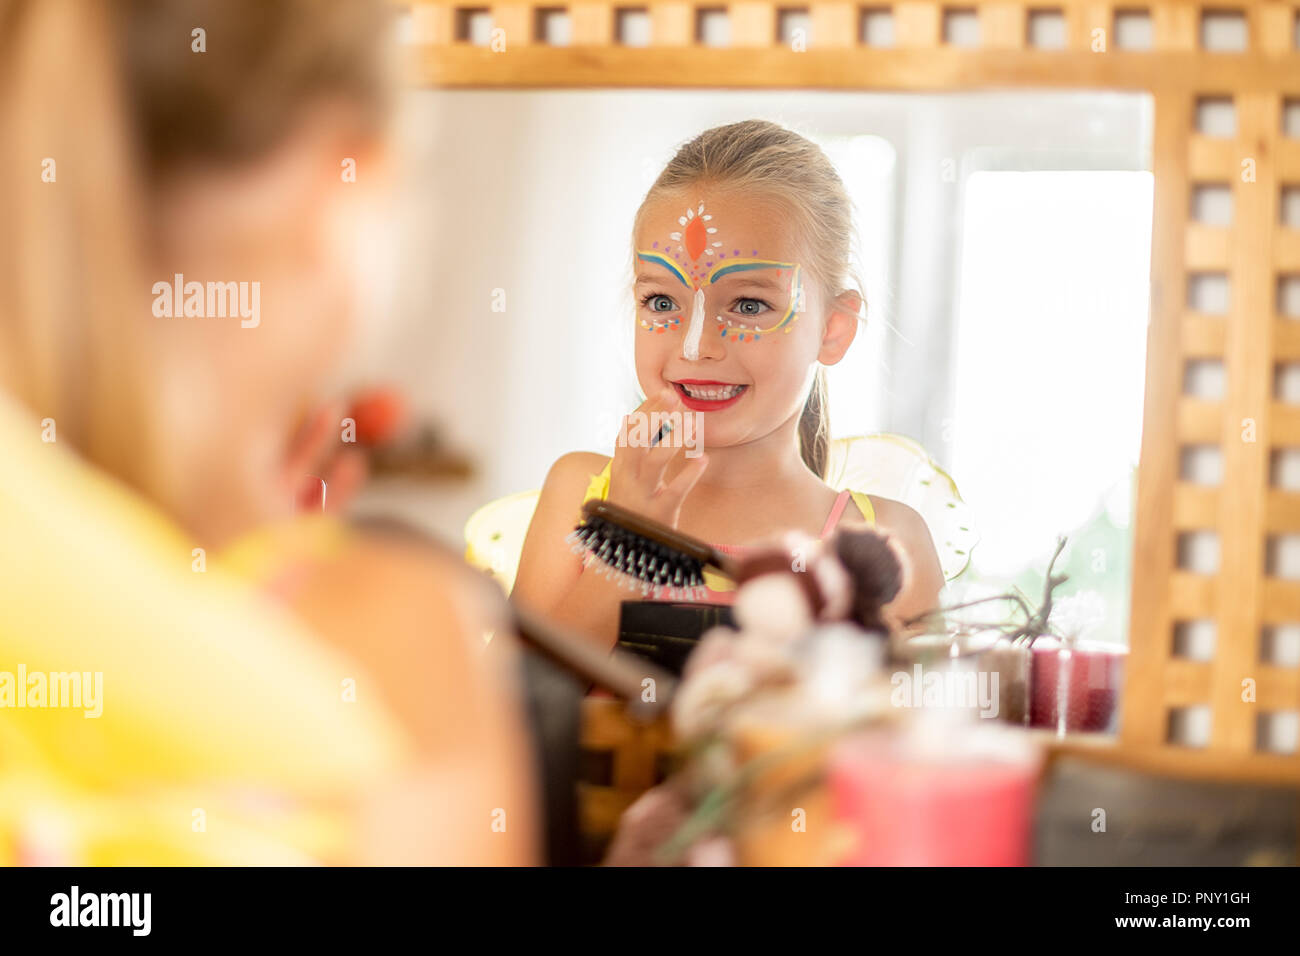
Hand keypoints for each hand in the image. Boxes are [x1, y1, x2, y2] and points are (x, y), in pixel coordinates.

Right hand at [606, 388, 708, 527]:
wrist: (626, 552)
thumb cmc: (634, 508)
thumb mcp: (631, 479)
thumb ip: (640, 453)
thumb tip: (646, 417)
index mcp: (620, 467)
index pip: (628, 431)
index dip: (645, 410)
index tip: (663, 392)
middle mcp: (627, 479)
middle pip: (637, 441)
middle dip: (654, 417)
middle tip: (674, 397)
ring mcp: (642, 496)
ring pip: (654, 462)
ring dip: (673, 440)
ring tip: (692, 425)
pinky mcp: (658, 514)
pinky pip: (674, 491)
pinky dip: (689, 475)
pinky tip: (703, 459)